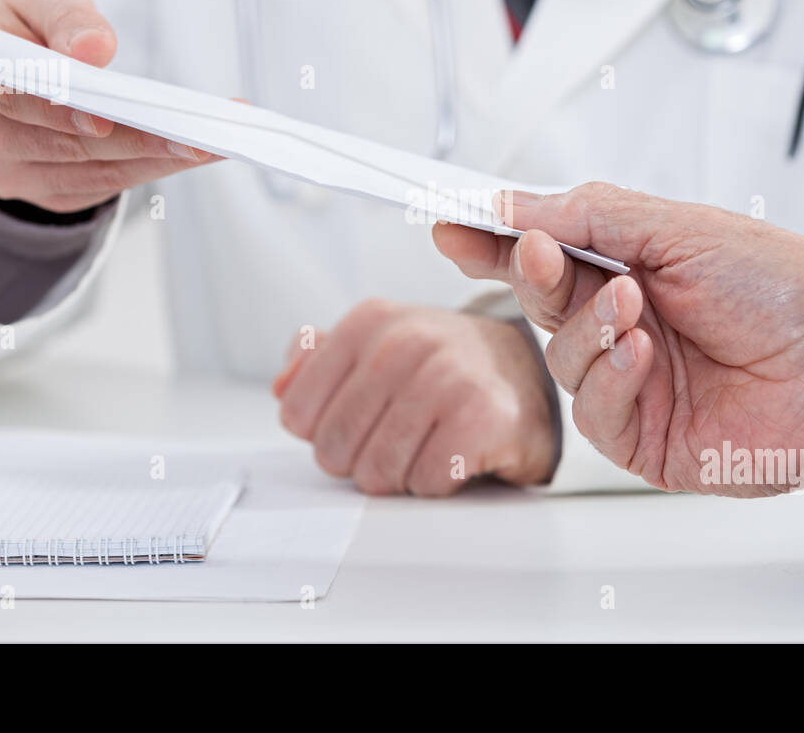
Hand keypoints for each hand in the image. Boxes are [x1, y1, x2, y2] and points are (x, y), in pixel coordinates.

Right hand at [0, 0, 217, 212]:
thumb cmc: (21, 34)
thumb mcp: (36, 5)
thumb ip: (66, 18)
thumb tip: (95, 50)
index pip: (13, 99)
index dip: (59, 110)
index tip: (104, 117)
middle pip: (66, 145)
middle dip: (136, 139)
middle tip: (195, 134)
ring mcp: (12, 176)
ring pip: (93, 172)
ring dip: (156, 159)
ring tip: (211, 144)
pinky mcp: (46, 195)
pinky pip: (104, 187)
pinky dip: (151, 169)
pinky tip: (191, 155)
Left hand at [272, 300, 556, 495]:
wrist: (522, 372)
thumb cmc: (437, 368)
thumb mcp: (373, 349)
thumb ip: (316, 365)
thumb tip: (282, 389)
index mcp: (369, 321)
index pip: (298, 413)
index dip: (324, 434)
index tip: (359, 424)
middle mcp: (406, 341)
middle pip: (333, 449)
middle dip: (361, 460)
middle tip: (396, 442)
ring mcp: (446, 376)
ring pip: (377, 472)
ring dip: (400, 475)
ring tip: (426, 446)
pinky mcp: (483, 416)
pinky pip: (426, 482)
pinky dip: (436, 482)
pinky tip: (454, 455)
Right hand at [433, 183, 803, 495]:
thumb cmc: (782, 286)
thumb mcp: (677, 226)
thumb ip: (586, 216)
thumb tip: (511, 205)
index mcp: (631, 265)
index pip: (544, 249)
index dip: (494, 237)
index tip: (449, 219)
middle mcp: (623, 322)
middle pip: (539, 300)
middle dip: (530, 274)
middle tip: (534, 253)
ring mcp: (630, 381)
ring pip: (558, 355)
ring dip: (586, 328)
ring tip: (633, 307)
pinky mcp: (642, 436)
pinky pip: (592, 409)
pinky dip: (611, 377)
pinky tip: (646, 358)